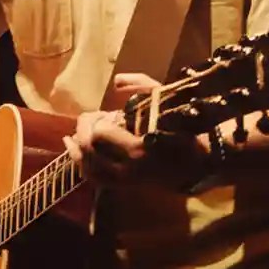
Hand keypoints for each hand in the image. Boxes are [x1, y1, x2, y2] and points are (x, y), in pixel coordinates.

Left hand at [62, 74, 205, 189]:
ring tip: (70, 138)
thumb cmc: (182, 128)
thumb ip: (140, 86)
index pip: (99, 135)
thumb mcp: (164, 101)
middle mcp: (127, 168)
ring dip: (76, 152)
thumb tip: (116, 81)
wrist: (199, 162)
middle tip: (87, 119)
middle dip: (83, 132)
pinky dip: (83, 167)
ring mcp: (125, 181)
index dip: (94, 121)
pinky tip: (76, 155)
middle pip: (89, 150)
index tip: (101, 112)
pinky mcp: (125, 186)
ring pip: (88, 169)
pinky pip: (97, 180)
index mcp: (137, 148)